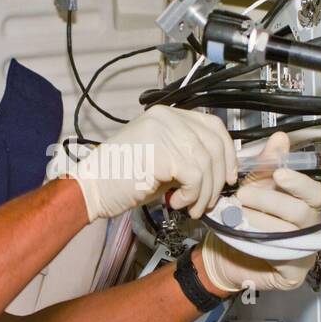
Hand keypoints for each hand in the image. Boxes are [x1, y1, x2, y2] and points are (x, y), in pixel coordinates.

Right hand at [57, 105, 236, 221]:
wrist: (91, 187)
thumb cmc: (121, 178)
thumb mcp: (160, 158)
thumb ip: (186, 156)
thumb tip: (217, 172)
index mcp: (167, 115)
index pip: (213, 126)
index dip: (228, 153)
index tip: (229, 176)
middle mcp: (167, 118)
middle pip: (215, 144)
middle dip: (218, 179)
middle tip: (209, 200)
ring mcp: (164, 132)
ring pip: (207, 163)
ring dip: (203, 193)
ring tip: (189, 206)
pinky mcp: (161, 152)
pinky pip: (194, 176)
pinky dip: (191, 195)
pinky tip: (176, 202)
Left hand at [201, 132, 320, 293]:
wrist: (220, 255)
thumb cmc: (241, 222)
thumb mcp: (253, 188)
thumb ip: (268, 165)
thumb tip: (280, 138)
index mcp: (304, 206)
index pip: (314, 193)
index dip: (298, 183)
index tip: (278, 174)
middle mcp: (308, 230)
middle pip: (303, 212)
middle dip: (271, 201)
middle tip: (244, 195)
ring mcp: (303, 253)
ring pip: (290, 233)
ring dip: (260, 221)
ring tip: (238, 215)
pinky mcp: (293, 274)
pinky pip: (284, 258)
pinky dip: (262, 245)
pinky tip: (245, 236)